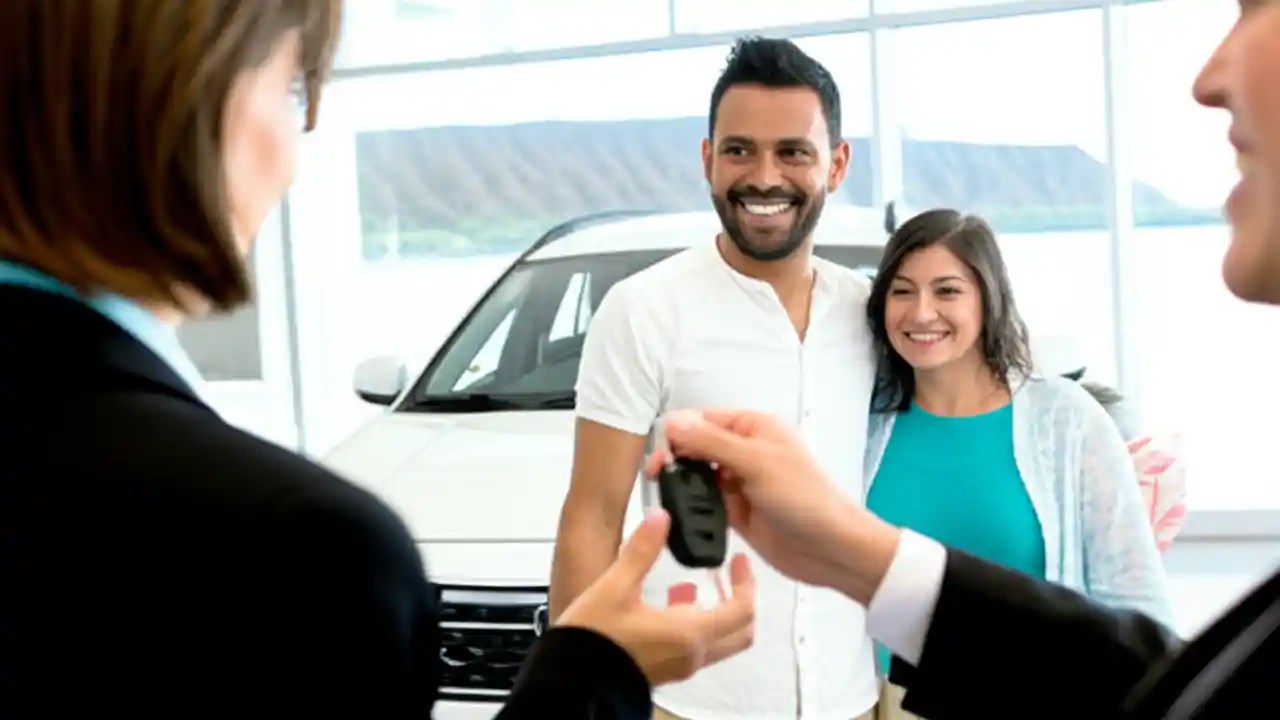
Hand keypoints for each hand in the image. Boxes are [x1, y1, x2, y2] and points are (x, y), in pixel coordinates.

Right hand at [554, 507, 755, 685]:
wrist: (570, 681)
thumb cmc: (594, 637)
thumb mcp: (615, 585)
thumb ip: (642, 550)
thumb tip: (661, 516)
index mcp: (689, 633)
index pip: (742, 610)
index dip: (747, 582)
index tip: (739, 560)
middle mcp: (693, 655)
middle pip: (739, 632)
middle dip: (740, 601)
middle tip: (728, 576)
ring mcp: (681, 667)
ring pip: (719, 642)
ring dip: (716, 613)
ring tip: (691, 585)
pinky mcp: (666, 671)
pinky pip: (696, 648)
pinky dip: (696, 625)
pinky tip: (668, 605)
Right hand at [644, 409, 898, 604]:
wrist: (832, 549)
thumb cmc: (804, 498)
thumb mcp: (756, 463)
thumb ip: (712, 442)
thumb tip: (673, 421)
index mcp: (755, 428)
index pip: (706, 419)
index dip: (680, 431)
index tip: (661, 450)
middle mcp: (746, 451)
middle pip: (698, 446)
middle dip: (676, 457)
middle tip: (656, 474)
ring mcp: (741, 483)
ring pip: (700, 476)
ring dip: (682, 483)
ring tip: (664, 494)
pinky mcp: (738, 512)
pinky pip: (707, 504)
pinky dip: (693, 507)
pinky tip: (678, 513)